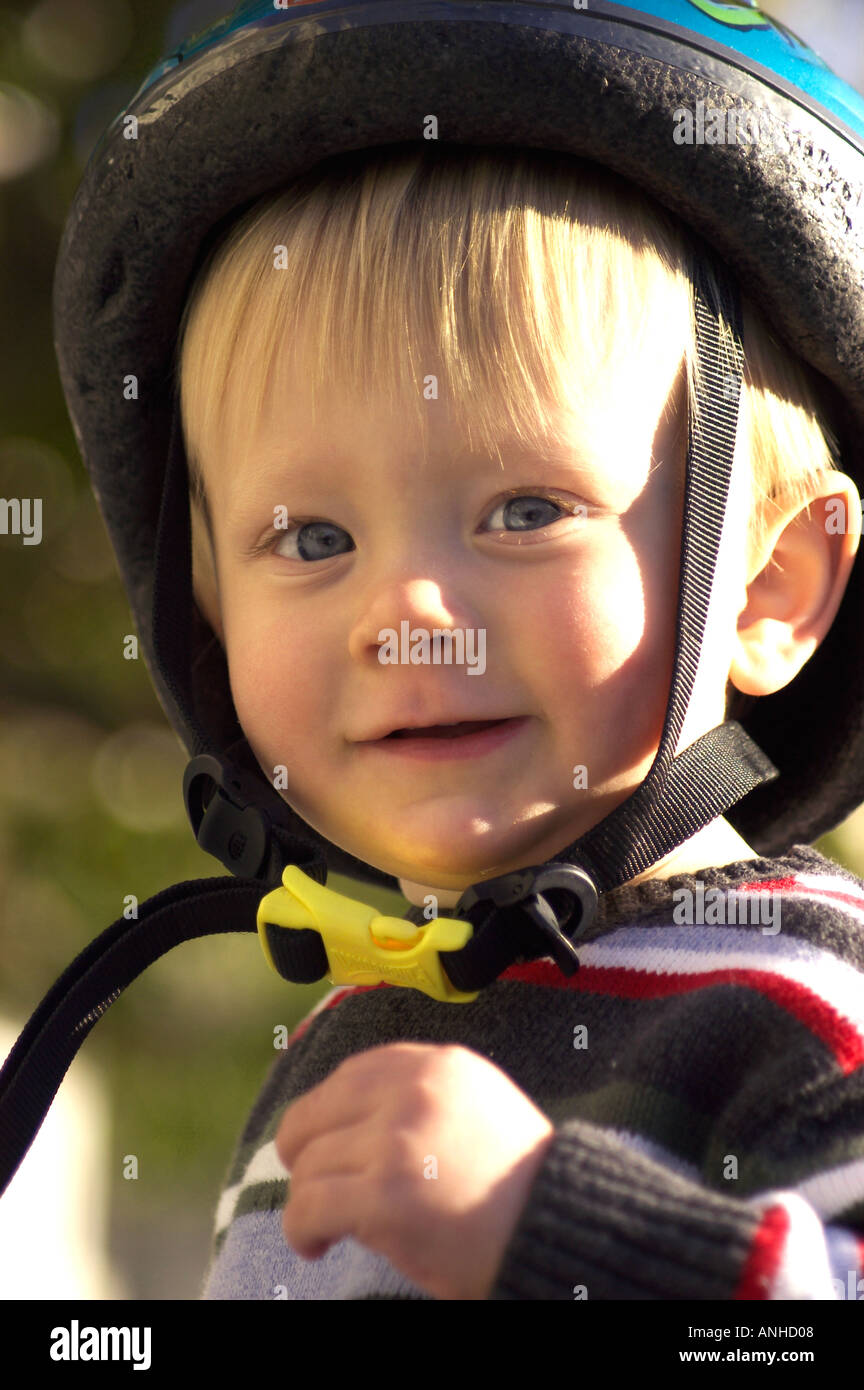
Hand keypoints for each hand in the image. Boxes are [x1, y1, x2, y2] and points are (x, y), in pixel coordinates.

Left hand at [275, 1041, 554, 1299]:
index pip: (351, 1074)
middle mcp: (413, 1092)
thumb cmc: (519, 1182)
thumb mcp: (477, 1103)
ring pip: (310, 1165)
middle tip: (310, 1183)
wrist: (558, 1226)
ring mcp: (397, 1142)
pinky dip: (301, 1230)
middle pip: (317, 1114)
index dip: (325, 1112)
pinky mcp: (385, 1197)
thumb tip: (348, 1118)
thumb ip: (421, 1094)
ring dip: (307, 1200)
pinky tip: (316, 1244)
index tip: (319, 1139)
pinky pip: (310, 1206)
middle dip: (302, 1153)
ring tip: (322, 1226)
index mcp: (438, 1065)